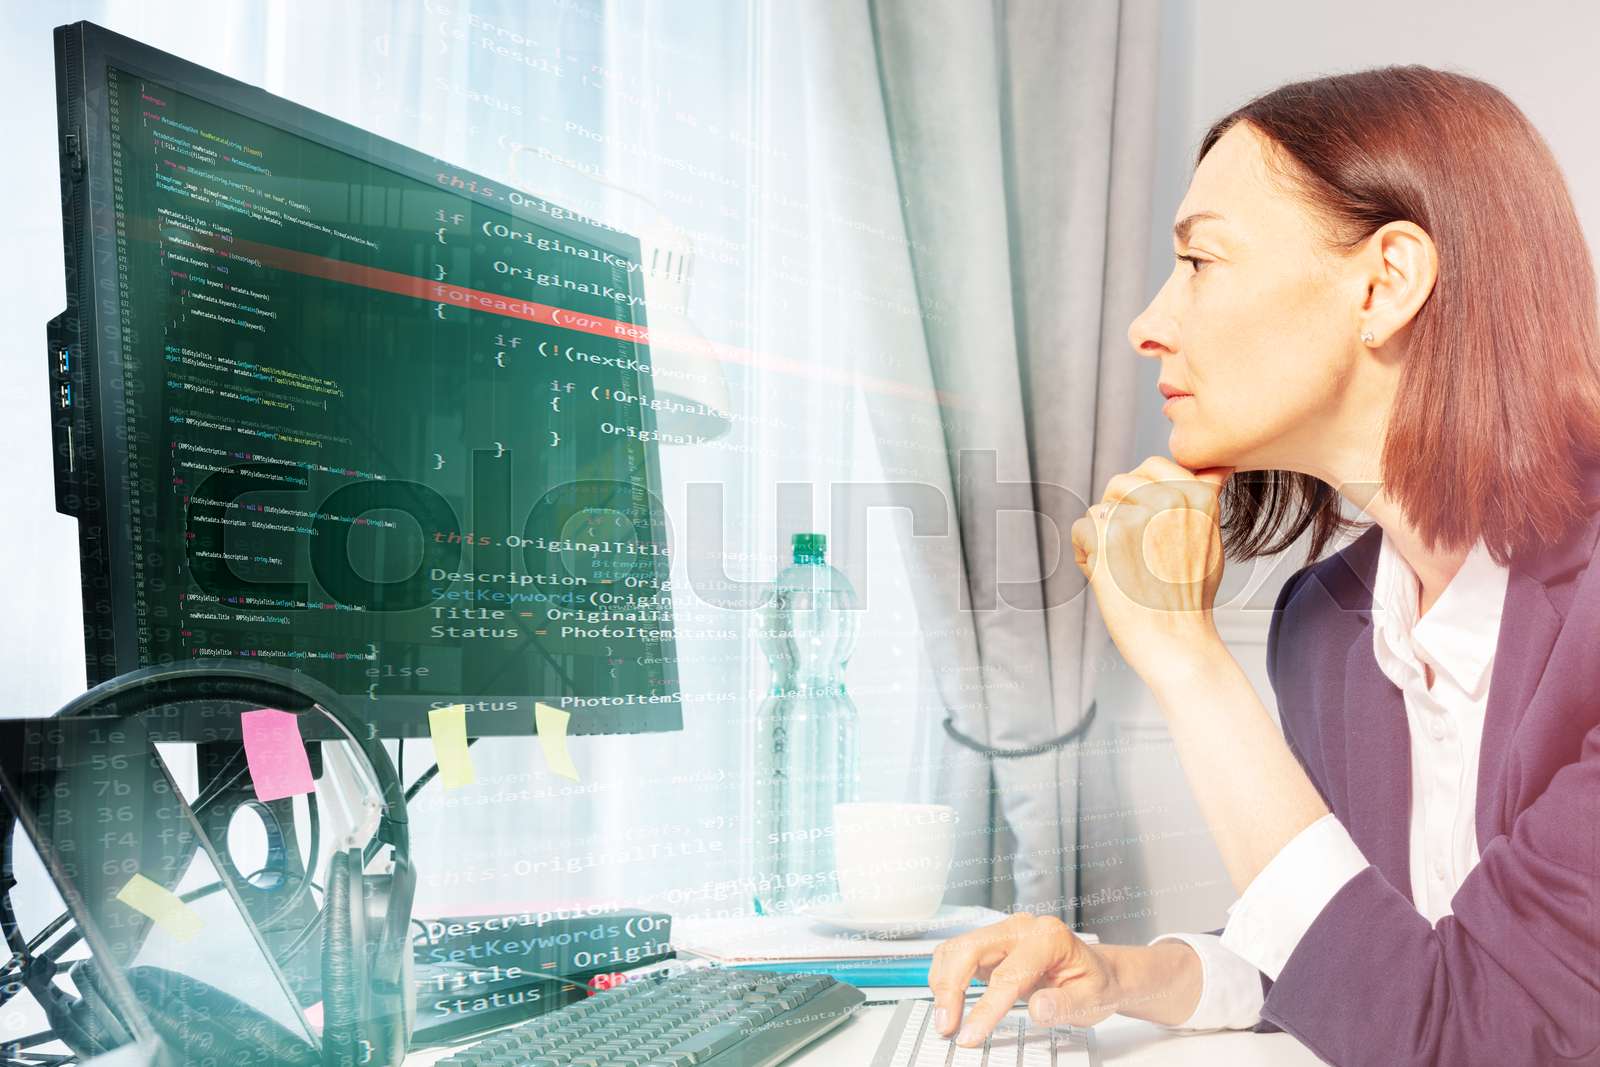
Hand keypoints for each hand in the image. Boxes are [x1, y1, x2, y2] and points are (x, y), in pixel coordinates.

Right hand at [927, 913, 1122, 1046]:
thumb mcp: (1092, 999)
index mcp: (1048, 938)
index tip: (970, 1034)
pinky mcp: (990, 945)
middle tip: (947, 1026)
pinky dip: (945, 977)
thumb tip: (1038, 1009)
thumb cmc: (1094, 984)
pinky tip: (949, 1002)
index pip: (1007, 974)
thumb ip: (1065, 1004)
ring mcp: (1002, 933)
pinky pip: (956, 954)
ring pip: (956, 948)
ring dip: (943, 983)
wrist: (1096, 972)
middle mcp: (1021, 928)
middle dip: (950, 988)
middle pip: (970, 949)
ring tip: (946, 1019)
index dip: (986, 1007)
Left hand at [1070, 455, 1233, 684]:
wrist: (1175, 641)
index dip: (1143, 494)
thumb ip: (1205, 499)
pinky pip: (1081, 530)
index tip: (1150, 526)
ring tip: (1125, 569)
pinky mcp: (1105, 536)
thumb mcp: (1210, 539)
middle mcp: (1167, 499)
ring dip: (1102, 538)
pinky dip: (1086, 555)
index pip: (1154, 464)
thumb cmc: (1189, 596)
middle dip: (1117, 511)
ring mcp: (1136, 516)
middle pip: (1120, 482)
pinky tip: (1108, 579)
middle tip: (1134, 551)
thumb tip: (1217, 467)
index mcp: (1196, 495)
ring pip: (1098, 510)